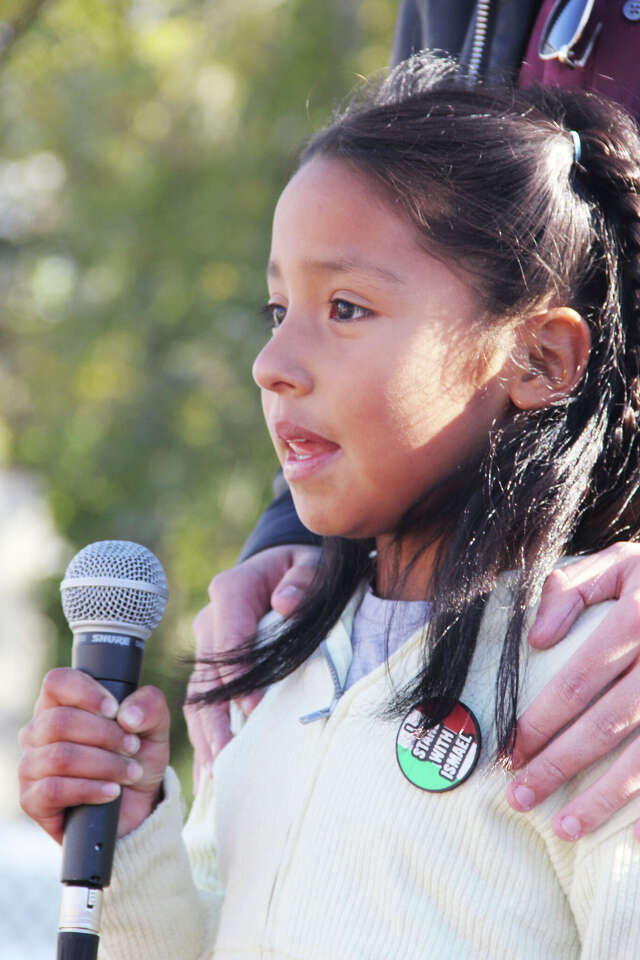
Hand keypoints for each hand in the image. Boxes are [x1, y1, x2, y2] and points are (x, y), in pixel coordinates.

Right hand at [18, 667, 169, 842]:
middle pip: (60, 721)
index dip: (86, 692)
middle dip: (105, 735)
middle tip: (132, 747)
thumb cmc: (137, 757)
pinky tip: (111, 792)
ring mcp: (31, 765)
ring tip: (130, 772)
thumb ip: (150, 706)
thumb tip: (127, 715)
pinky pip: (54, 789)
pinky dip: (90, 789)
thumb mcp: (155, 727)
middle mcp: (39, 731)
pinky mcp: (33, 799)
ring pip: (60, 757)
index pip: (57, 682)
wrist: (136, 807)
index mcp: (62, 704)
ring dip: (104, 764)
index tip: (115, 710)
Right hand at [185, 544, 320, 789]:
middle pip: (206, 675)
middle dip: (215, 718)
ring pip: (198, 694)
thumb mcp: (311, 565)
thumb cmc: (303, 570)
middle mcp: (210, 617)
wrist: (286, 569)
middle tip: (226, 759)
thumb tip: (286, 604)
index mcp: (231, 590)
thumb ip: (302, 580)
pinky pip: (202, 700)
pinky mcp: (211, 664)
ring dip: (206, 732)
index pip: (229, 640)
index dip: (238, 677)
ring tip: (215, 773)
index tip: (253, 710)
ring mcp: (206, 642)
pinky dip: (205, 731)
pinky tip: (209, 766)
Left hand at [506, 544, 639, 839]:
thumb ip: (571, 589)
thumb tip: (537, 639)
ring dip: (604, 799)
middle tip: (519, 798)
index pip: (577, 681)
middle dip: (558, 765)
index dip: (541, 720)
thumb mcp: (619, 563)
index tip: (509, 751)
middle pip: (605, 726)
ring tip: (565, 827)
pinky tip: (634, 839)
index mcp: (637, 619)